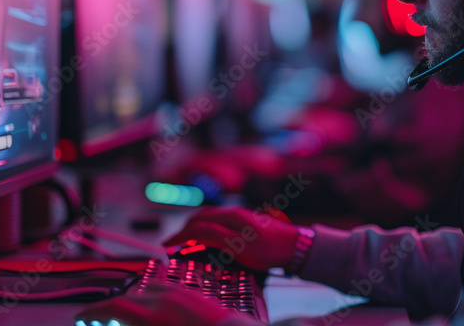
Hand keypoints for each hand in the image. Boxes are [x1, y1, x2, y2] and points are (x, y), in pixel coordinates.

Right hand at [75, 284, 254, 325]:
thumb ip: (133, 325)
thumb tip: (116, 320)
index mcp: (151, 316)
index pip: (112, 307)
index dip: (92, 312)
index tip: (81, 317)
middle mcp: (164, 300)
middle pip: (127, 298)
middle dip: (111, 309)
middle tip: (102, 320)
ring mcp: (180, 294)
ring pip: (146, 290)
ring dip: (133, 301)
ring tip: (128, 316)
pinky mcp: (194, 294)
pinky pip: (167, 289)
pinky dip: (154, 296)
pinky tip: (154, 307)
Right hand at [164, 207, 298, 270]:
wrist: (296, 247)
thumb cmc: (269, 249)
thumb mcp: (238, 246)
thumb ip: (214, 236)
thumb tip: (192, 230)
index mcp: (229, 216)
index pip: (196, 223)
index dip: (180, 235)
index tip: (167, 245)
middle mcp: (233, 212)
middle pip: (201, 217)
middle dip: (184, 230)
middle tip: (173, 244)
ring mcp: (241, 216)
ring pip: (210, 218)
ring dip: (195, 228)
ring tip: (186, 241)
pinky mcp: (247, 223)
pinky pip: (219, 222)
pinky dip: (207, 229)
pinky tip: (209, 237)